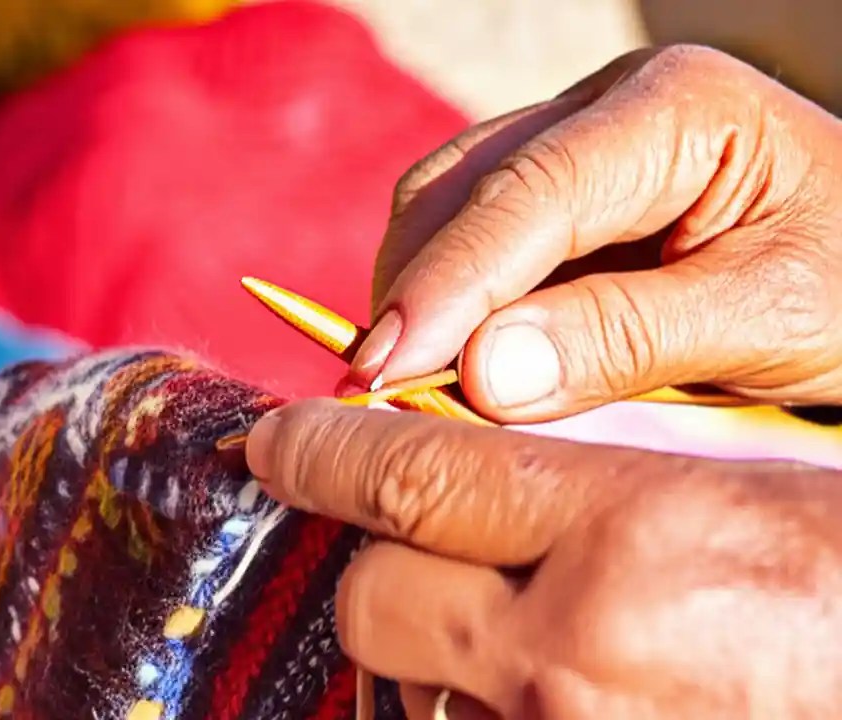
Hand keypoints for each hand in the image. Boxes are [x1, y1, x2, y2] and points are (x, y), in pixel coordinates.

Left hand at [245, 400, 841, 718]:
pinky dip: (480, 716)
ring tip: (528, 645)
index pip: (410, 474)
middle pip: (373, 598)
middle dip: (382, 570)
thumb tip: (448, 471)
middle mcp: (573, 650)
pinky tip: (552, 698)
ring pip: (406, 692)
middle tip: (436, 559)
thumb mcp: (719, 493)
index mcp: (625, 530)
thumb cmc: (831, 575)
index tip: (278, 442)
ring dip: (437, 663)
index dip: (320, 450)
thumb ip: (572, 481)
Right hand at [347, 45, 841, 422]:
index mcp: (676, 108)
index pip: (529, 194)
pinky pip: (469, 239)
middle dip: (415, 291)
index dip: (448, 285)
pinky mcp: (556, 198)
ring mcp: (573, 145)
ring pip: (446, 206)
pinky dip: (446, 302)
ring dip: (418, 297)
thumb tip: (481, 377)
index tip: (386, 370)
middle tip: (380, 393)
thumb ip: (625, 339)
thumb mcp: (770, 319)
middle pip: (463, 185)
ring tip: (410, 386)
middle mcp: (607, 107)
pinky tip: (447, 359)